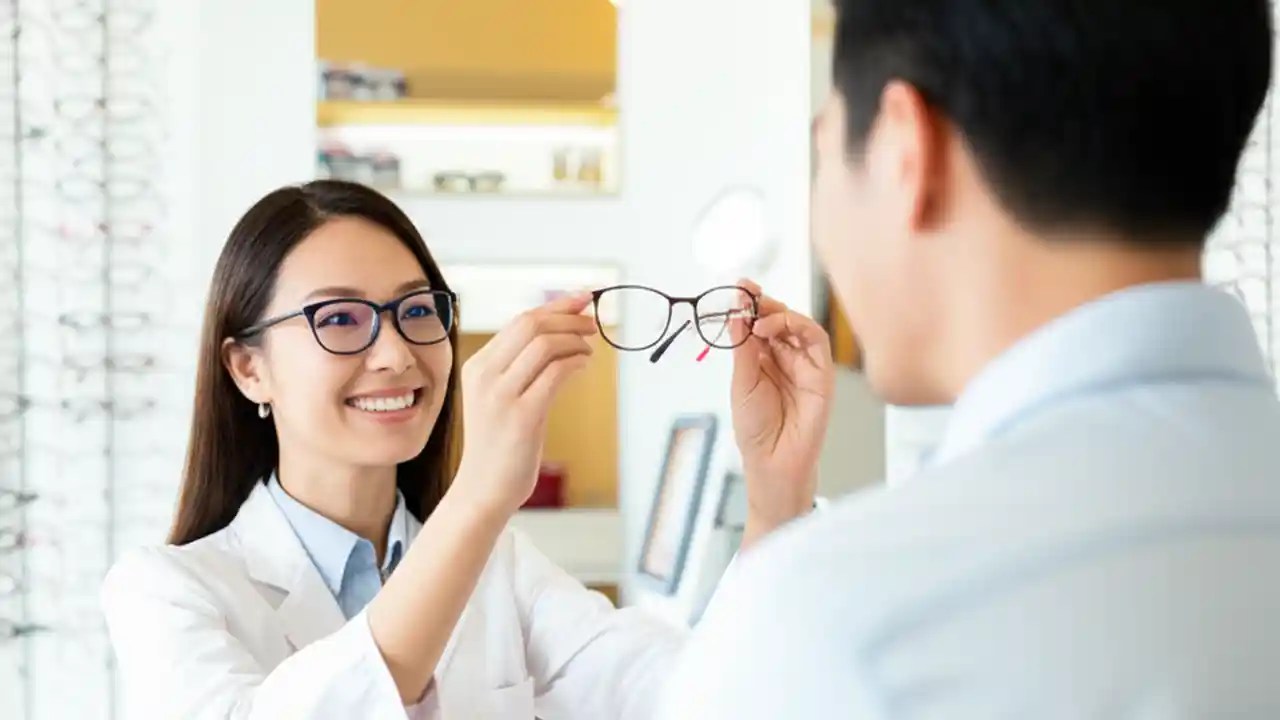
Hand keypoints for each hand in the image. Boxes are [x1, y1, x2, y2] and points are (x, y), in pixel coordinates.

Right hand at [452, 293, 596, 514]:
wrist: (483, 488)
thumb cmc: (498, 444)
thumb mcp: (498, 397)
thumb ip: (519, 366)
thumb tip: (560, 332)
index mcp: (477, 366)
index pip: (520, 321)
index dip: (556, 305)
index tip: (582, 298)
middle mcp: (485, 376)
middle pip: (532, 325)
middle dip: (569, 317)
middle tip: (592, 324)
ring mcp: (501, 396)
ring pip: (545, 345)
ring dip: (575, 341)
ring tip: (589, 350)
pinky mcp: (523, 416)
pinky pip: (556, 374)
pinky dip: (575, 363)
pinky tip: (583, 366)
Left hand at [729, 279, 835, 545]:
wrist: (773, 463)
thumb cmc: (755, 430)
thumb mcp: (742, 383)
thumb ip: (742, 348)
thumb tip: (736, 313)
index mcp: (763, 360)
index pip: (760, 323)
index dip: (751, 304)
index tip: (739, 286)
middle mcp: (785, 360)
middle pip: (780, 319)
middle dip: (764, 303)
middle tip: (747, 294)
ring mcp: (805, 366)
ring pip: (800, 325)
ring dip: (780, 313)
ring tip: (759, 317)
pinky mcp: (822, 376)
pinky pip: (817, 342)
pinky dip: (798, 327)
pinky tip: (773, 328)